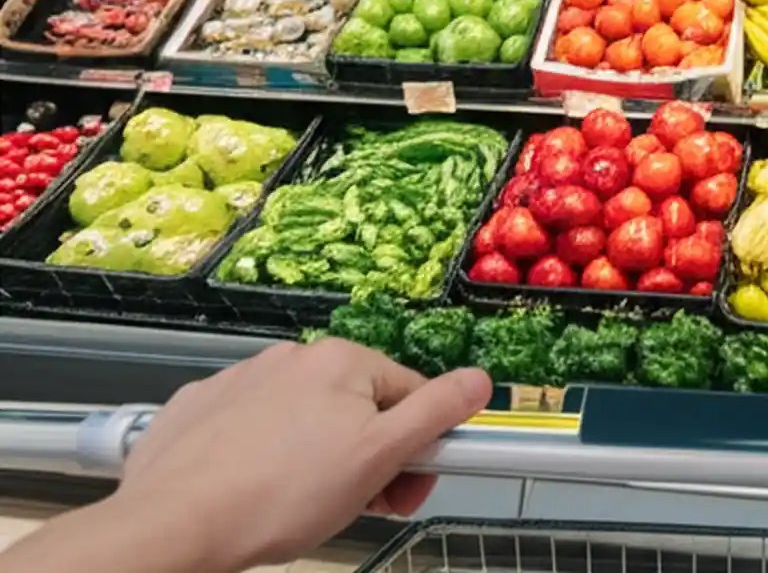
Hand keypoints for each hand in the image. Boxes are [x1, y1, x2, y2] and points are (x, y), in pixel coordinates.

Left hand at [117, 338, 490, 571]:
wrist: (174, 525)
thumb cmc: (283, 495)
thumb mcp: (380, 457)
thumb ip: (436, 412)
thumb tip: (480, 379)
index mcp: (343, 360)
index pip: (411, 396)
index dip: (417, 451)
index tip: (403, 493)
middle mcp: (293, 356)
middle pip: (359, 406)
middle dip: (369, 455)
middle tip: (358, 504)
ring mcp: (241, 379)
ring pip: (306, 417)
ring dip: (319, 456)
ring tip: (300, 504)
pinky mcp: (200, 407)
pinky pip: (253, 427)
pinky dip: (265, 454)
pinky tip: (256, 489)